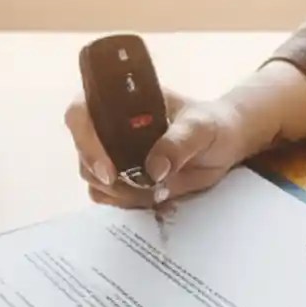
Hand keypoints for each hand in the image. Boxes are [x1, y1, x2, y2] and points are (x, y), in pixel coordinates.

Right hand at [64, 89, 256, 207]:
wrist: (224, 144)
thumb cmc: (210, 124)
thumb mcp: (200, 127)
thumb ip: (178, 144)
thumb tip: (153, 171)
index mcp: (120, 102)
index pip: (81, 113)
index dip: (86, 141)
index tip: (109, 171)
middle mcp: (110, 128)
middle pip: (83, 154)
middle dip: (106, 178)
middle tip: (142, 189)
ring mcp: (115, 156)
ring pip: (94, 180)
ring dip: (120, 194)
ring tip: (159, 192)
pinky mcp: (125, 180)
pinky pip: (111, 198)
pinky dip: (129, 204)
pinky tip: (158, 200)